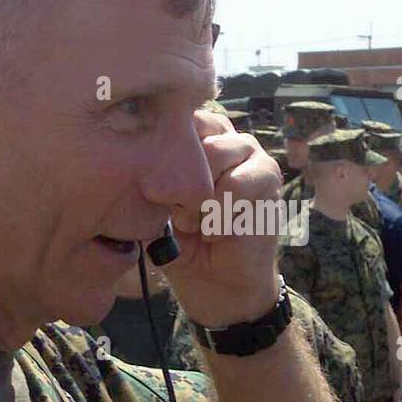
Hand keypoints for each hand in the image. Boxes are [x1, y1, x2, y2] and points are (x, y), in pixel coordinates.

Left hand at [164, 108, 283, 327]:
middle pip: (193, 132)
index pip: (173, 118)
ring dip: (200, 196)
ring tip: (196, 224)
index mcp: (193, 138)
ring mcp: (248, 152)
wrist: (216, 283)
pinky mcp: (268, 176)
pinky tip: (216, 233)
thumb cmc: (180, 242)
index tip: (150, 189)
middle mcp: (222, 137)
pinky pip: (238, 183)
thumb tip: (133, 163)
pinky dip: (220, 213)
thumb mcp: (152, 210)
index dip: (157, 148)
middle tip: (175, 215)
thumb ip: (145, 181)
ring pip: (215, 153)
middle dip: (179, 176)